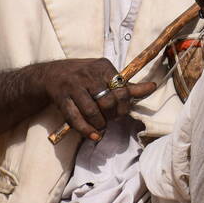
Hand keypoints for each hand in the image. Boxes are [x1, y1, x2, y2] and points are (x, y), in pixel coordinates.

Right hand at [41, 58, 156, 142]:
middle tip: (110, 119)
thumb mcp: (106, 75)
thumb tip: (152, 86)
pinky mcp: (62, 98)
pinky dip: (86, 130)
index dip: (124, 106)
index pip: (122, 89)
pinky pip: (75, 118)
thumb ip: (128, 85)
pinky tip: (94, 136)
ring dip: (100, 124)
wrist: (51, 74)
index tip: (121, 112)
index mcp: (103, 66)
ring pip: (92, 111)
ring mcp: (73, 86)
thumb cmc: (85, 75)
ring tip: (101, 126)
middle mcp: (88, 74)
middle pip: (107, 102)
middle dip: (112, 116)